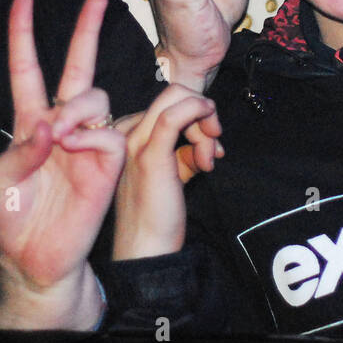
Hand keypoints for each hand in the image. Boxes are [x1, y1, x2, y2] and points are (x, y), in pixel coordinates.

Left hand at [0, 0, 124, 328]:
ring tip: (59, 134)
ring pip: (93, 96)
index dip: (23, 35)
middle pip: (77, 68)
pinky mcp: (108, 161)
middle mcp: (61, 126)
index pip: (28, 70)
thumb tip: (48, 124)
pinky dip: (88, 134)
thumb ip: (20, 148)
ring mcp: (86, 141)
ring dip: (74, 107)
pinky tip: (73, 147)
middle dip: (87, 31)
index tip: (23, 2)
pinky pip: (106, 132)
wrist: (36, 257)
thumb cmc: (10, 219)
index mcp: (29, 124)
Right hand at [112, 84, 221, 259]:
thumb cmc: (158, 215)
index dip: (196, 117)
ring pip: (177, 99)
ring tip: (209, 161)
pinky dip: (199, 114)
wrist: (145, 247)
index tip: (211, 144)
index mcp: (128, 134)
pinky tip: (212, 141)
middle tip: (216, 143)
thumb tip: (209, 141)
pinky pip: (175, 115)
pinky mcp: (149, 154)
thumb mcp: (174, 173)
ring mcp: (135, 141)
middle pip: (174, 94)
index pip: (169, 104)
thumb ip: (187, 151)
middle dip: (203, 112)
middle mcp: (126, 132)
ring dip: (205, 124)